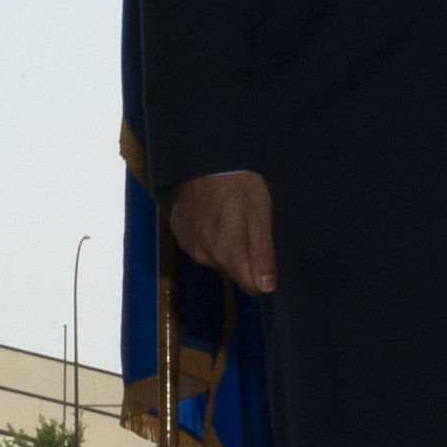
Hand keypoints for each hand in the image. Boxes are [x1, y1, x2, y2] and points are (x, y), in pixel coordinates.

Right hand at [170, 170, 278, 295]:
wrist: (204, 158)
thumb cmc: (238, 184)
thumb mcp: (260, 216)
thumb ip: (263, 254)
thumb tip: (267, 288)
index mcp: (227, 254)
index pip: (250, 287)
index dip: (261, 273)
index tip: (262, 248)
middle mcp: (204, 256)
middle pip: (232, 270)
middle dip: (242, 253)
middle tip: (245, 222)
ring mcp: (189, 245)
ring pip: (215, 257)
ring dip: (223, 243)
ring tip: (226, 214)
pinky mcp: (179, 233)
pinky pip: (200, 244)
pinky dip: (207, 234)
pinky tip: (210, 212)